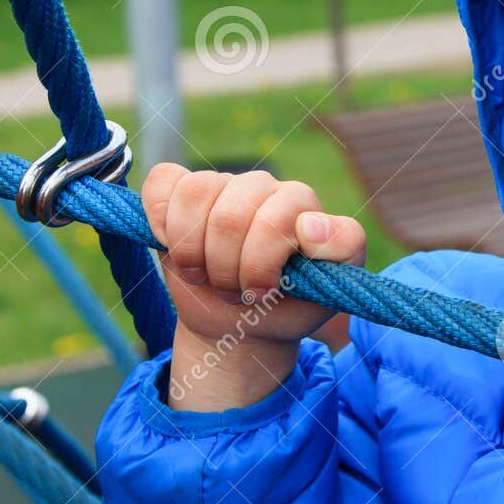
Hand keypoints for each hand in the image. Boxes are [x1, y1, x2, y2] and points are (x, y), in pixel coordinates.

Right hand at [143, 164, 366, 408]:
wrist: (240, 322)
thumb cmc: (286, 306)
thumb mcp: (327, 292)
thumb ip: (342, 249)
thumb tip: (310, 223)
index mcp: (302, 206)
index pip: (284, 211)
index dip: (263, 261)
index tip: (263, 293)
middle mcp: (265, 188)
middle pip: (232, 215)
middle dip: (227, 269)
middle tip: (234, 294)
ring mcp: (223, 185)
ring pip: (197, 193)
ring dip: (192, 250)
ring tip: (204, 275)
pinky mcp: (183, 190)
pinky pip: (164, 181)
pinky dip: (161, 218)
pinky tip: (169, 244)